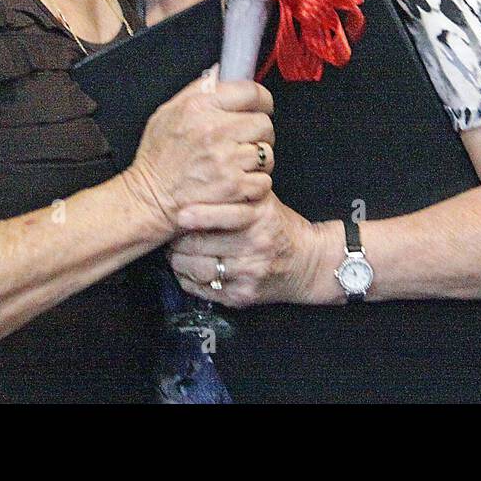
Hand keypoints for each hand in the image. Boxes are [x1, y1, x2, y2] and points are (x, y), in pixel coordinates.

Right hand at [119, 70, 275, 237]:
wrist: (147, 199)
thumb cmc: (156, 158)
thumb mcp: (167, 113)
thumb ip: (198, 90)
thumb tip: (220, 72)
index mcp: (199, 107)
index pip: (250, 91)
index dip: (261, 100)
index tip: (261, 106)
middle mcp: (214, 130)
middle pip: (264, 123)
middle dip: (258, 132)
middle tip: (244, 140)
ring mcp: (225, 159)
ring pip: (266, 152)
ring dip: (257, 160)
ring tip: (237, 163)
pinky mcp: (233, 186)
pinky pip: (263, 180)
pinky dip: (255, 184)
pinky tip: (238, 182)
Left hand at [167, 194, 329, 307]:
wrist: (308, 263)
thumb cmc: (279, 226)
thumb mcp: (266, 201)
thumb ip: (237, 191)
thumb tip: (197, 184)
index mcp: (260, 217)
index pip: (221, 216)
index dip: (194, 216)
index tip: (179, 214)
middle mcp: (254, 246)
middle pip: (199, 245)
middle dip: (178, 240)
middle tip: (172, 233)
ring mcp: (248, 274)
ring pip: (197, 269)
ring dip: (178, 261)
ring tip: (176, 252)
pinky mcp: (242, 296)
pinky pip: (203, 290)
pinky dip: (188, 279)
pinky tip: (188, 270)